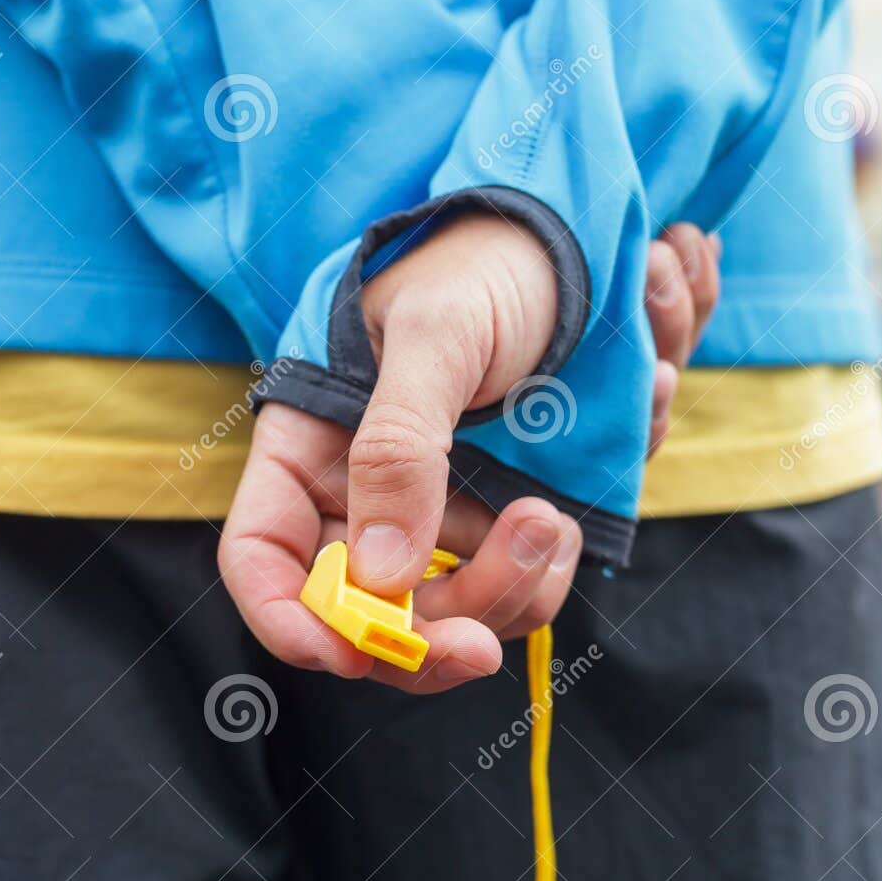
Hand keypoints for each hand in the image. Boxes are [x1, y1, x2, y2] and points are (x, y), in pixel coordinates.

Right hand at [219, 215, 718, 691]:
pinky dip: (573, 540)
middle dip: (456, 614)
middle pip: (383, 617)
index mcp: (315, 454)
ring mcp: (445, 516)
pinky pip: (537, 575)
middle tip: (529, 546)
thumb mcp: (437, 334)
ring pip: (472, 610)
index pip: (266, 565)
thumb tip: (381, 576)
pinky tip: (615, 431)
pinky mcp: (510, 517)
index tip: (352, 651)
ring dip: (530, 576)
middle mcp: (370, 501)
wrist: (579, 229)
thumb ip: (400, 446)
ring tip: (564, 505)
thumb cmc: (482, 260)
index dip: (293, 623)